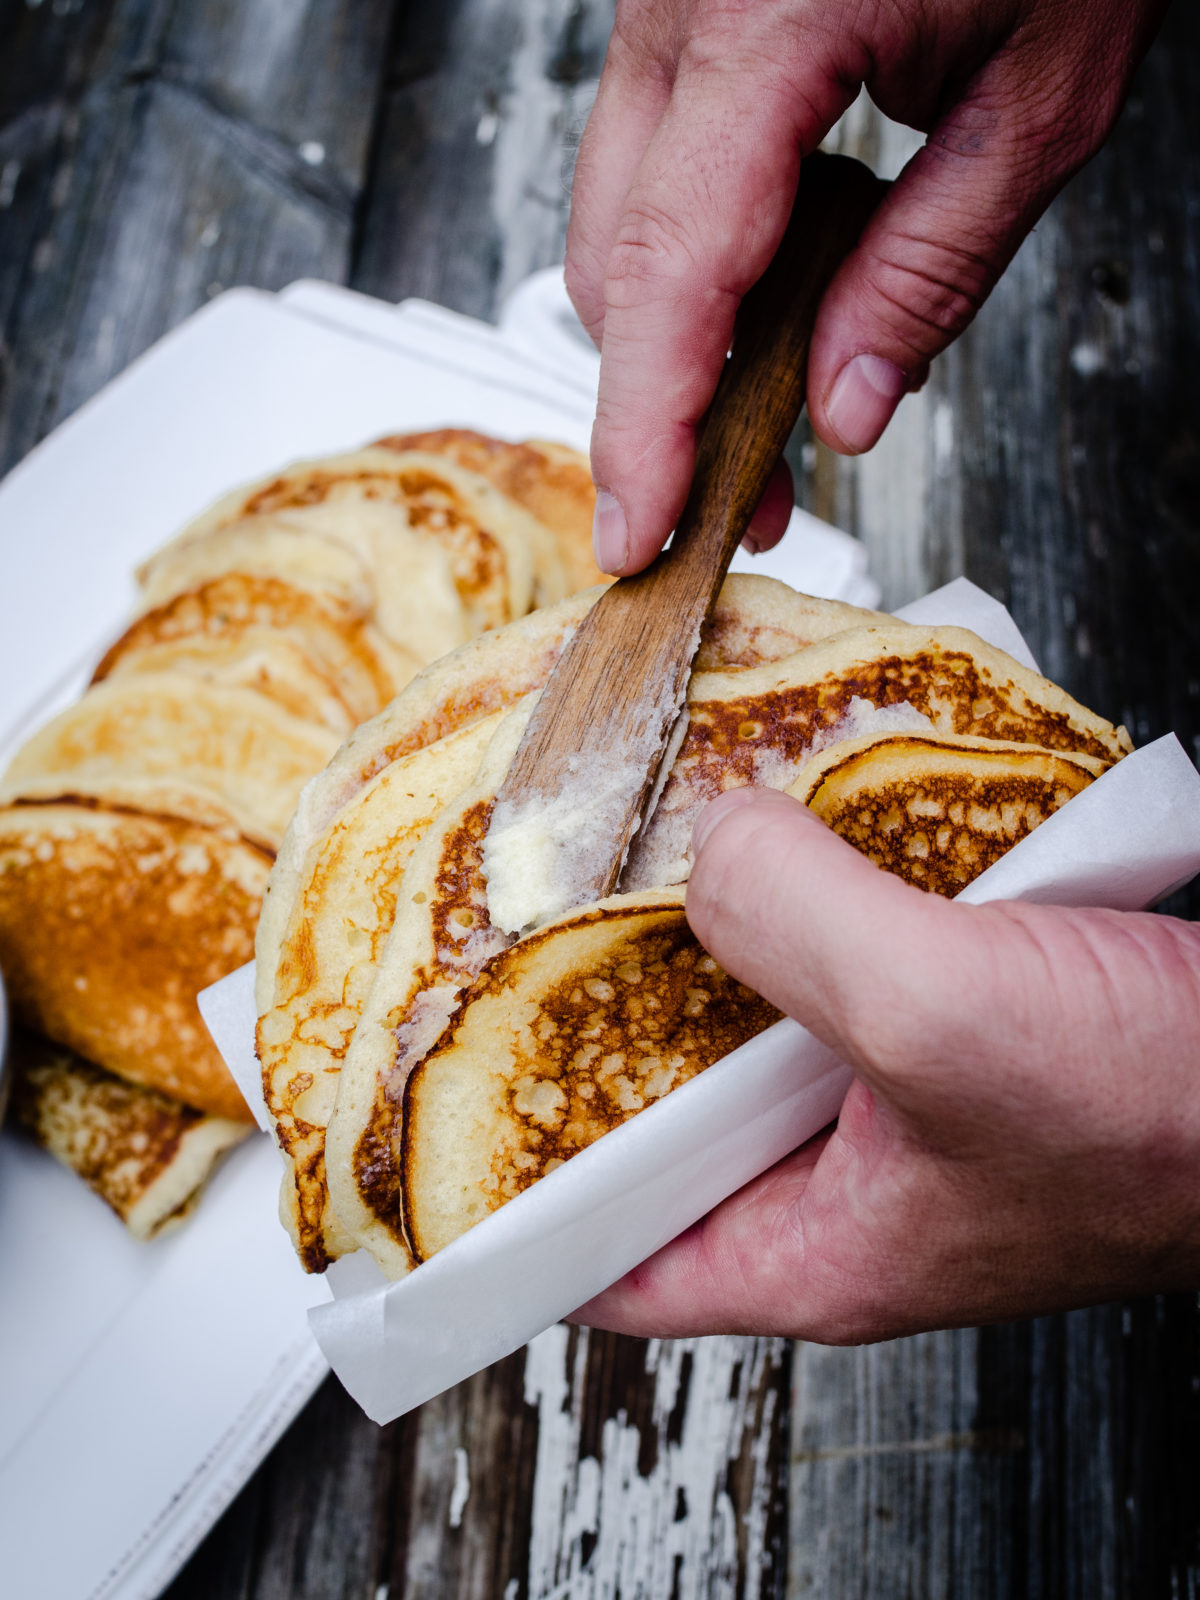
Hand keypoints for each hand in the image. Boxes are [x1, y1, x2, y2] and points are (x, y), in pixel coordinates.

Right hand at [567, 0, 1165, 573]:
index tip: (641, 533)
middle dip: (663, 403)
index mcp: (769, 19)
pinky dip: (697, 260)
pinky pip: (651, 169)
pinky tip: (773, 296)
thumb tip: (845, 408)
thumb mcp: (1042, 96)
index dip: (646, 425)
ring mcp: (666, 7)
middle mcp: (682, 9)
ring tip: (773, 407)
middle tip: (748, 497)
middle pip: (617, 263)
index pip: (674, 270)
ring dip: (679, 338)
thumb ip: (933, 266)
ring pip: (618, 222)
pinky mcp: (681, 17)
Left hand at [572, 788, 1199, 1341]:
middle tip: (511, 938)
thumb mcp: (949, 1019)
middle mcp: (842, 1182)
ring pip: (756, 1021)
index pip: (609, 1260)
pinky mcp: (956, 1026)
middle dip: (593, 1025)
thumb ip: (800, 930)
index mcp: (813, 1248)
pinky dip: (807, 899)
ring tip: (625, 853)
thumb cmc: (1171, 1119)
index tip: (432, 1133)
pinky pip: (843, 962)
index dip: (510, 1209)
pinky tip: (776, 824)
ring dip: (708, 938)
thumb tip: (713, 844)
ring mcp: (899, 1101)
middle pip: (665, 1115)